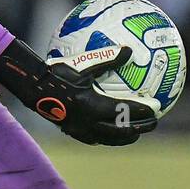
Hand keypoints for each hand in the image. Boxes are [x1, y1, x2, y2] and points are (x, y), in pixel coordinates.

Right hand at [0, 38, 158, 145]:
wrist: (33, 87)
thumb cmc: (57, 71)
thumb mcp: (83, 63)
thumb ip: (108, 59)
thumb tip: (129, 50)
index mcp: (92, 105)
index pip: (124, 112)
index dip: (141, 112)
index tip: (156, 109)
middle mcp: (88, 121)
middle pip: (120, 131)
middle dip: (139, 128)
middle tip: (154, 123)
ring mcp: (79, 129)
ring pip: (108, 138)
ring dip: (125, 137)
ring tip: (136, 134)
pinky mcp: (72, 131)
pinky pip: (94, 138)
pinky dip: (107, 137)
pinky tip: (111, 132)